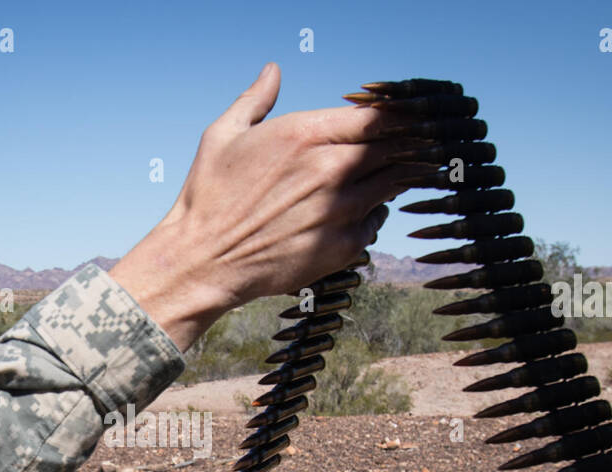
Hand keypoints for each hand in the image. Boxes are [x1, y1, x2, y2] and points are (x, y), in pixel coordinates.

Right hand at [109, 61, 424, 349]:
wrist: (203, 260)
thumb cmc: (208, 197)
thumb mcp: (223, 135)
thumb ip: (256, 99)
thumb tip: (273, 70)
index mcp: (305, 134)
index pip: (377, 115)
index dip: (395, 115)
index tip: (399, 118)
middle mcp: (330, 169)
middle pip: (395, 147)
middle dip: (405, 145)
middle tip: (408, 147)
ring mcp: (340, 209)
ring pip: (393, 184)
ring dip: (394, 177)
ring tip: (385, 175)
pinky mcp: (342, 246)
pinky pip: (376, 222)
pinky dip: (373, 214)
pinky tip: (357, 212)